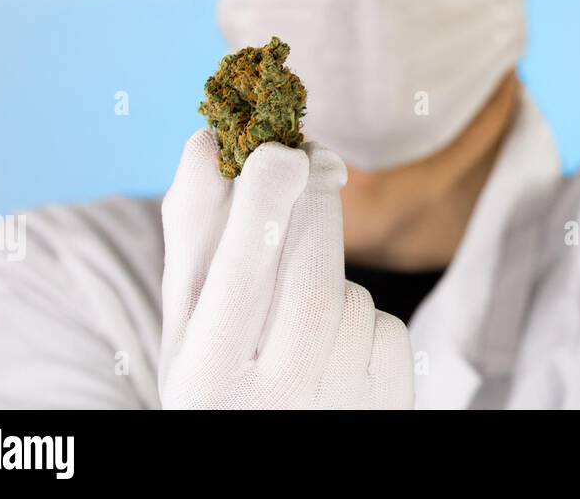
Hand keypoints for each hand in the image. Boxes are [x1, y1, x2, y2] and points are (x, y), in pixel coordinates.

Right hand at [159, 130, 413, 408]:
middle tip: (309, 157)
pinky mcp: (389, 407)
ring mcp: (339, 408)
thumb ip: (196, 234)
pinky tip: (334, 347)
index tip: (279, 151)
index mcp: (207, 379)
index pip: (243, 278)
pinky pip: (387, 328)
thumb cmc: (221, 368)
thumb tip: (207, 142)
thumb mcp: (190, 319)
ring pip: (351, 300)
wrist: (268, 438)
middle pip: (311, 282)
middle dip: (312, 207)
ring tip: (297, 306)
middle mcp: (275, 405)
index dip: (263, 208)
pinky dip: (363, 319)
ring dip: (330, 275)